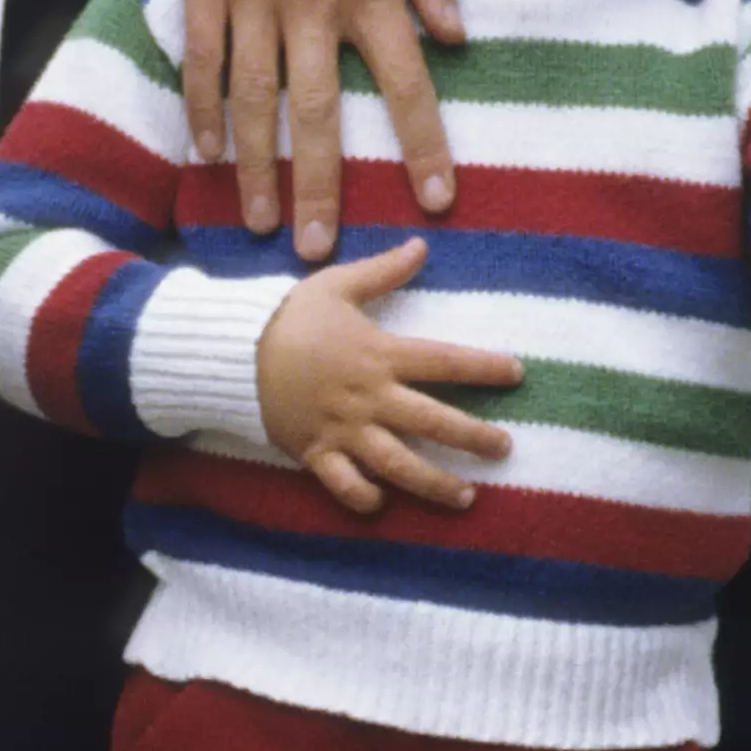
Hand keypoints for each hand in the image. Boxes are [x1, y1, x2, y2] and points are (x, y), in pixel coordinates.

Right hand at [176, 0, 462, 262]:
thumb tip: (454, 35)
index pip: (405, 81)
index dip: (423, 143)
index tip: (438, 198)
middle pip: (317, 113)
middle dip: (320, 187)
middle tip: (317, 249)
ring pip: (254, 99)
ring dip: (255, 168)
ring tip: (257, 222)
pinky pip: (204, 59)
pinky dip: (206, 110)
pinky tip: (209, 153)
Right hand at [258, 237, 521, 514]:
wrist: (234, 351)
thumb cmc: (290, 316)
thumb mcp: (337, 284)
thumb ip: (383, 270)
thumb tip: (421, 245)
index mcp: (379, 354)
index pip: (444, 361)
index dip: (483, 368)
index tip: (516, 374)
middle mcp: (369, 397)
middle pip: (432, 422)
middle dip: (473, 437)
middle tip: (505, 449)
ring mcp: (343, 429)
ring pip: (397, 464)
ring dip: (434, 484)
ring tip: (466, 497)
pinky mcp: (315, 451)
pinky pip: (343, 483)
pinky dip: (363, 497)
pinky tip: (382, 504)